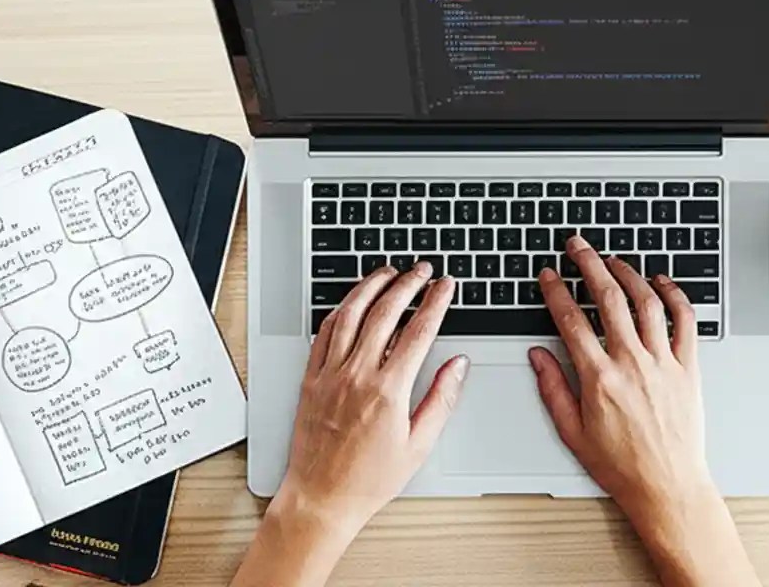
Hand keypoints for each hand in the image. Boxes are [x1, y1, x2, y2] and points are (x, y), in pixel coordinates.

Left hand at [280, 262, 467, 531]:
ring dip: (372, 286)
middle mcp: (357, 376)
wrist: (322, 497)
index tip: (445, 286)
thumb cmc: (369, 479)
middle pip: (386, 312)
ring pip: (351, 314)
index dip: (436, 302)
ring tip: (388, 272)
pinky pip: (324, 333)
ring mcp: (330, 375)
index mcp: (388, 391)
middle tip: (422, 270)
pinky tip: (352, 301)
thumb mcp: (419, 445)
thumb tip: (458, 365)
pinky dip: (341, 310)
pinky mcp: (311, 379)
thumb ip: (442, 399)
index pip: (419, 331)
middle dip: (408, 284)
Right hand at [530, 236, 710, 517]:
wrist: (667, 485)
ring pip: (646, 302)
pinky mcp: (687, 368)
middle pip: (608, 298)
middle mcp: (632, 363)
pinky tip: (661, 282)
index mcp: (599, 378)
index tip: (549, 275)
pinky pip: (684, 321)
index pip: (571, 320)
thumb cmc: (621, 465)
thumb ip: (553, 387)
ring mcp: (663, 362)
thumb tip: (538, 355)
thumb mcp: (572, 430)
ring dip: (628, 273)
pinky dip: (673, 295)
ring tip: (613, 259)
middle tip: (578, 247)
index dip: (556, 291)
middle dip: (589, 264)